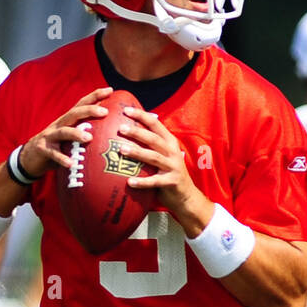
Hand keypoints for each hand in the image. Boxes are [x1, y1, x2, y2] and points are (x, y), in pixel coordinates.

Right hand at [18, 88, 113, 179]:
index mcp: (67, 120)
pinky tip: (71, 164)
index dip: (95, 96)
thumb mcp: (70, 138)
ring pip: (64, 131)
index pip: (82, 104)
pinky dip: (62, 158)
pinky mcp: (43, 149)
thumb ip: (84, 134)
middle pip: (74, 113)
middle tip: (104, 112)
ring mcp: (49, 136)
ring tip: (89, 138)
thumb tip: (110, 136)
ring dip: (76, 134)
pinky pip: (53, 154)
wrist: (30, 158)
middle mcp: (59, 124)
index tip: (110, 90)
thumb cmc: (56, 148)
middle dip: (89, 110)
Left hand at [116, 107, 212, 232]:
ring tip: (122, 150)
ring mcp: (173, 166)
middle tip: (121, 128)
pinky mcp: (171, 182)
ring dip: (137, 153)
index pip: (155, 124)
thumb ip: (150, 145)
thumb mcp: (163, 155)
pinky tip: (129, 182)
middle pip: (153, 138)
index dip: (141, 115)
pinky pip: (154, 181)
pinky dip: (142, 182)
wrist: (186, 196)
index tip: (125, 110)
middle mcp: (172, 152)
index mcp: (169, 142)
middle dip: (137, 132)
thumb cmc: (168, 173)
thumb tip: (127, 131)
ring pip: (153, 157)